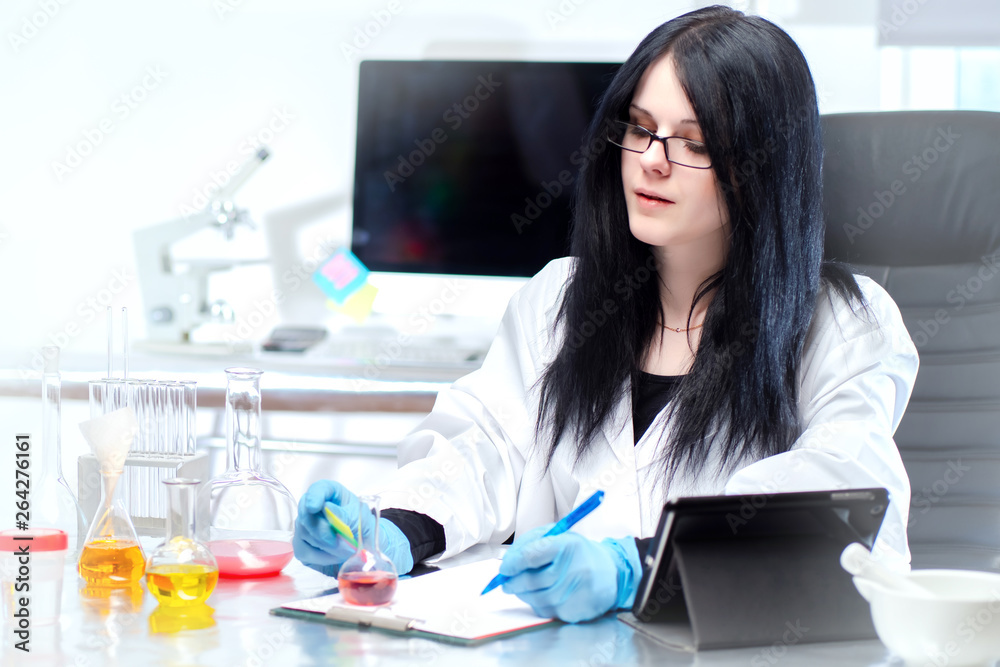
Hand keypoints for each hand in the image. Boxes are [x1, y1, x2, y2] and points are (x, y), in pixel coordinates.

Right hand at [292, 480, 413, 576]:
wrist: (363, 547)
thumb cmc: (362, 526)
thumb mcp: (359, 518)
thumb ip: (344, 514)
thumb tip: (328, 509)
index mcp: (330, 493)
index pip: (318, 489)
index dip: (314, 496)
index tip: (314, 506)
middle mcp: (312, 507)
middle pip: (306, 515)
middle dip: (323, 531)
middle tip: (339, 541)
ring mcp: (304, 526)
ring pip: (305, 535)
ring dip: (327, 546)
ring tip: (345, 549)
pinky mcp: (302, 545)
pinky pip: (304, 552)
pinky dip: (321, 557)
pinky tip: (335, 556)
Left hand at [498, 526, 640, 622]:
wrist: (611, 574)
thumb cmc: (578, 553)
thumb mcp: (560, 536)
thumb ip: (532, 544)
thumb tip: (508, 563)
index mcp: (567, 546)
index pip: (531, 555)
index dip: (512, 563)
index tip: (504, 568)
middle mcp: (572, 570)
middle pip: (529, 580)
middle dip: (512, 582)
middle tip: (506, 581)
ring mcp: (573, 593)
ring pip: (534, 597)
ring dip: (522, 593)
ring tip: (522, 586)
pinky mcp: (573, 611)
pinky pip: (544, 610)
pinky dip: (536, 603)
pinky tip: (542, 594)